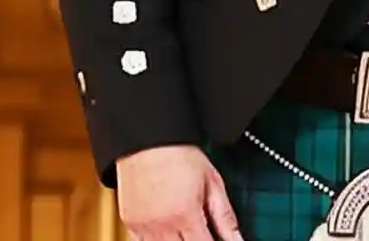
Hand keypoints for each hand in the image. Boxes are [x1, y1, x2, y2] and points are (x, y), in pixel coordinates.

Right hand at [116, 145, 242, 240]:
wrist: (148, 139)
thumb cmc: (179, 155)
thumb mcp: (212, 182)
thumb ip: (225, 216)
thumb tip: (237, 239)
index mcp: (186, 215)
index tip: (219, 239)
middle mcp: (163, 225)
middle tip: (201, 230)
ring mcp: (145, 226)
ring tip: (185, 228)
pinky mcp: (131, 223)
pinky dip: (158, 240)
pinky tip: (168, 230)